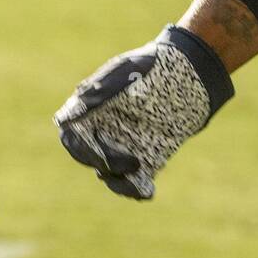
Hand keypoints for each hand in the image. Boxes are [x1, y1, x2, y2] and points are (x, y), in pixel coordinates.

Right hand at [54, 25, 233, 198]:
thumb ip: (100, 91)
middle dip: (106, 164)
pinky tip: (147, 193)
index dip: (81, 150)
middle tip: (130, 161)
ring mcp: (124, 146)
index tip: (97, 153)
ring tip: (136, 179)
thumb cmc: (151, 65)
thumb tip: (68, 116)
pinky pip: (136, 181)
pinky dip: (137, 190)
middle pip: (92, 159)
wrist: (188, 71)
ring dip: (119, 182)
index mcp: (90, 112)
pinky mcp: (147, 157)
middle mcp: (104, 132)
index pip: (72, 139)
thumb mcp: (125, 70)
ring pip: (110, 174)